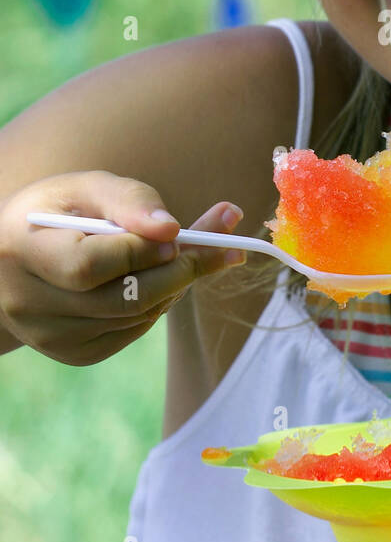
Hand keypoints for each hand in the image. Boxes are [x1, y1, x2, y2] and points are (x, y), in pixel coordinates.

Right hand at [0, 172, 246, 365]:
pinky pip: (132, 332)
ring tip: (188, 255)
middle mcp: (29, 303)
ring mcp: (50, 336)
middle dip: (180, 272)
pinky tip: (155, 280)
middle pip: (122, 300)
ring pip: (135, 318)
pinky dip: (156, 306)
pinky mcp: (73, 353)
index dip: (141, 252)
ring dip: (174, 286)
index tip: (178, 232)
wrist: (15, 259)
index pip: (89, 266)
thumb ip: (130, 199)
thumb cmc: (58, 212)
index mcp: (25, 250)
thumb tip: (172, 229)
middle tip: (220, 246)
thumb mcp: (85, 188)